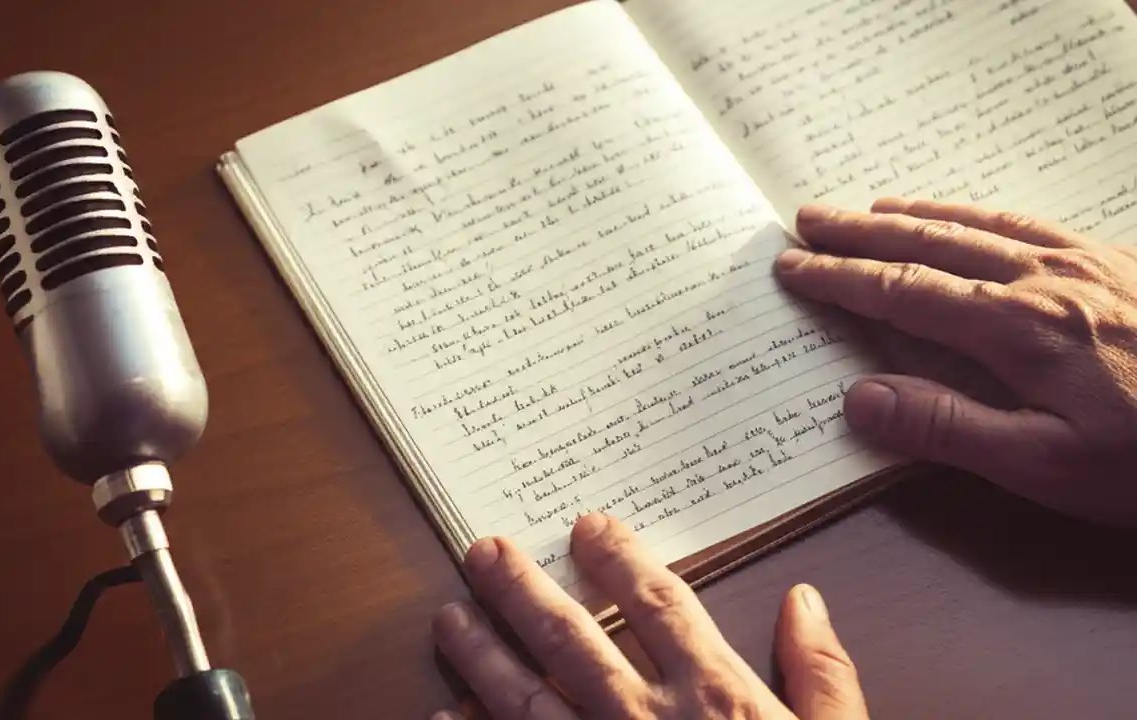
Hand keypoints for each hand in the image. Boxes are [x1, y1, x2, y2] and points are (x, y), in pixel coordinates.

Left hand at [431, 513, 866, 718]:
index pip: (660, 604)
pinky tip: (443, 717)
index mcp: (717, 699)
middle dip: (522, 590)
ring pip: (525, 700)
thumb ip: (823, 675)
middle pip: (570, 639)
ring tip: (448, 618)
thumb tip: (804, 600)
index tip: (587, 526)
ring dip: (481, 656)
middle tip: (484, 552)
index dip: (620, 558)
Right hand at [776, 199, 1136, 525]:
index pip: (903, 294)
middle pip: (931, 244)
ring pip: (978, 225)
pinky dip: (980, 214)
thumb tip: (860, 397)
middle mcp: (1043, 282)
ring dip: (914, 213)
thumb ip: (949, 428)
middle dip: (861, 232)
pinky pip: (1030, 222)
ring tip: (869, 207)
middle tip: (808, 219)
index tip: (793, 268)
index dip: (841, 279)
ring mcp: (1084, 265)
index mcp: (1016, 330)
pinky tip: (972, 217)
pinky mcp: (1118, 263)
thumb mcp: (1047, 468)